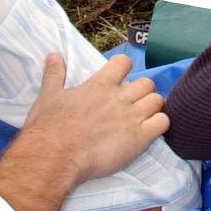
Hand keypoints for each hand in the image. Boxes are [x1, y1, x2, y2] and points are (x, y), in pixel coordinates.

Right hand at [0, 54, 169, 210]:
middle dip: (143, 91)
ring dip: (153, 107)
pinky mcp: (139, 139)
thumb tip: (54, 54)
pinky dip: (159, 125)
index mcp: (99, 84)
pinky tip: (149, 132)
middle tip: (133, 104)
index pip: (123, 62)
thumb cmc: (49, 127)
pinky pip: (163, 123)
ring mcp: (131, 117)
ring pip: (158, 101)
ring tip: (144, 118)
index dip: (124, 69)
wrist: (55, 156)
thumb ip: (54, 74)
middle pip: (147, 83)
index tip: (120, 78)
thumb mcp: (48, 96)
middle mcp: (119, 97)